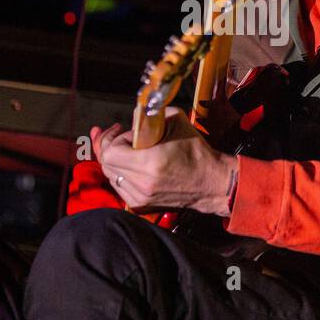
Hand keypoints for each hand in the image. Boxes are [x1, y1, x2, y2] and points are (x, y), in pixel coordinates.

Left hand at [91, 107, 237, 215]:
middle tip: (122, 138)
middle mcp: (142, 184)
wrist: (212, 182)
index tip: (126, 133)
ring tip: (129, 152)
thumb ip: (151, 115)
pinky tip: (134, 167)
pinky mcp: (142, 206)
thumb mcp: (177, 121)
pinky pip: (120, 188)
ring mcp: (141, 198)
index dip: (114, 139)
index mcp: (149, 164)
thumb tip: (134, 114)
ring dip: (116, 162)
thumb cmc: (197, 153)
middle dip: (112, 148)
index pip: (111, 153)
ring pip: (112, 177)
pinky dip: (122, 176)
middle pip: (107, 165)